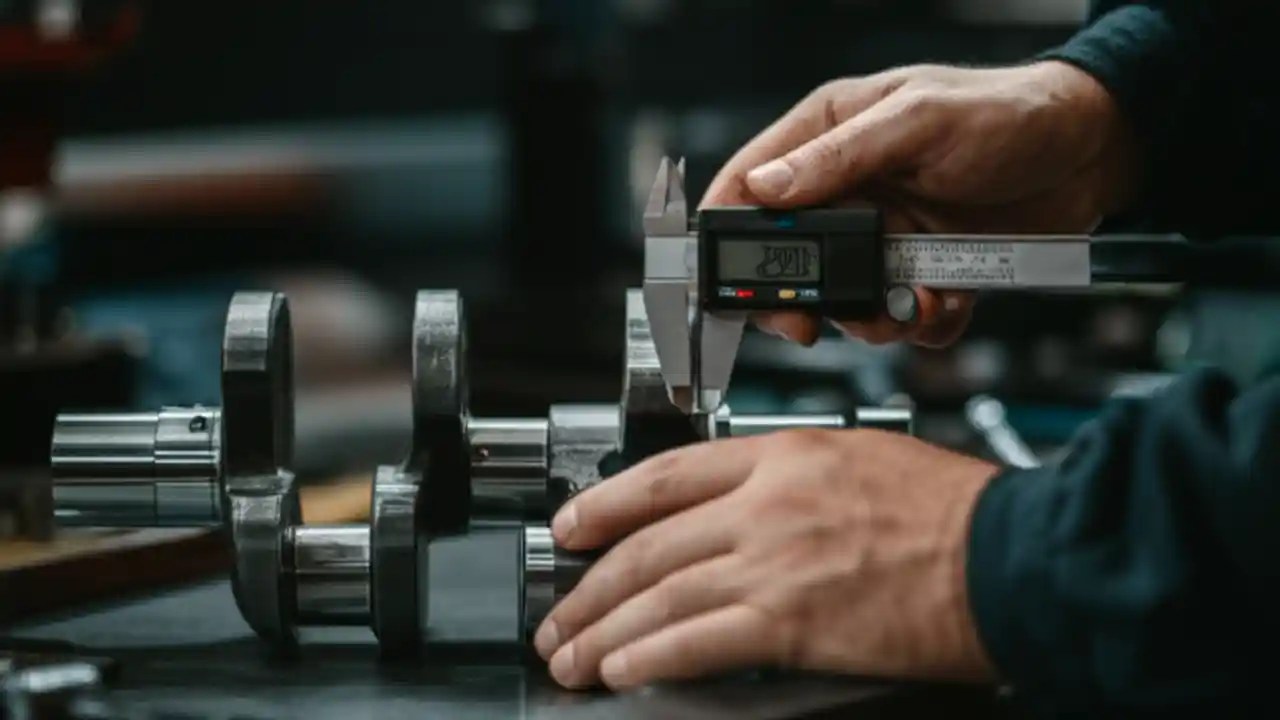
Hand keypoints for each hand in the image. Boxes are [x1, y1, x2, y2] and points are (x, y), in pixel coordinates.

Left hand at [532, 429, 1001, 689]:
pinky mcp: (793, 621)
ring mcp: (775, 559)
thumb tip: (742, 518)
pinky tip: (622, 670)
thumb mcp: (863, 461)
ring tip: (572, 656)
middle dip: (589, 584)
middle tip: (558, 614)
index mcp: (785, 454)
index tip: (572, 524)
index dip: (606, 501)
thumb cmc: (956, 512)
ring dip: (604, 631)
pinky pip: (697, 640)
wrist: (1013, 555)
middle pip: (649, 542)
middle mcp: (768, 501)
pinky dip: (650, 656)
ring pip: (659, 593)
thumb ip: (792, 484)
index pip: (669, 473)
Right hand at [701, 60, 1135, 346]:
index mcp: (828, 138)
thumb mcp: (918, 121)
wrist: (1093, 150)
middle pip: (786, 261)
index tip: (722, 286)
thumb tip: (765, 186)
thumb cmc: (1009, 112)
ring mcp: (885, 235)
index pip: (748, 188)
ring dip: (869, 317)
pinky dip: (920, 322)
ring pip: (843, 299)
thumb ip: (838, 156)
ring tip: (907, 303)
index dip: (725, 238)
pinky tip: (944, 301)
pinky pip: (901, 316)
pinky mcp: (922, 271)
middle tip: (813, 323)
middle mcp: (848, 190)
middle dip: (801, 300)